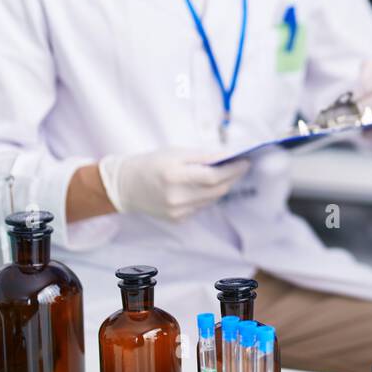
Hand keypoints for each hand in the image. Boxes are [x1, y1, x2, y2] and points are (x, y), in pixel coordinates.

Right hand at [98, 148, 249, 221]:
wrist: (125, 186)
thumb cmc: (151, 163)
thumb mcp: (175, 152)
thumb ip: (202, 156)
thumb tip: (228, 156)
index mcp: (174, 175)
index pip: (213, 176)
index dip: (233, 170)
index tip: (246, 162)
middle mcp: (176, 197)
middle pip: (217, 190)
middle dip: (232, 178)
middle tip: (241, 167)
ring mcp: (177, 211)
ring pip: (211, 199)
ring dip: (221, 187)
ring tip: (225, 174)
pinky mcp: (177, 219)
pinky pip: (201, 207)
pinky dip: (207, 196)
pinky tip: (204, 187)